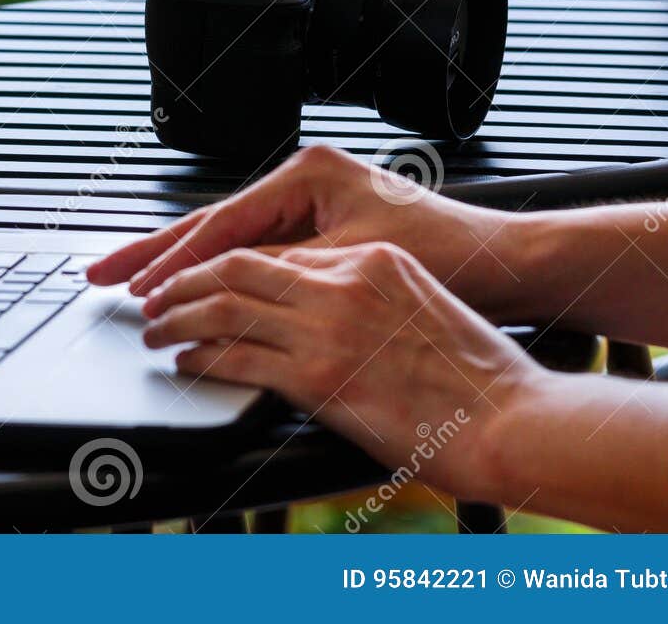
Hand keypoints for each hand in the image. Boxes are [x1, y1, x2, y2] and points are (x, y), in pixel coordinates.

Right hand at [87, 145, 530, 319]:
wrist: (509, 266)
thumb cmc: (449, 256)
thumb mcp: (348, 265)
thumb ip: (276, 273)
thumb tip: (214, 291)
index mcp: (308, 172)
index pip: (221, 222)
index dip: (172, 260)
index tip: (136, 286)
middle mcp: (306, 178)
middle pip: (213, 223)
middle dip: (155, 253)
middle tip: (103, 274)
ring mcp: (313, 201)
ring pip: (230, 238)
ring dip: (182, 265)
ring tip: (131, 281)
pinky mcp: (323, 226)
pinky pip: (256, 250)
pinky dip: (220, 271)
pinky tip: (190, 287)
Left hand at [143, 242, 544, 497]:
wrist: (512, 418)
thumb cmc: (477, 375)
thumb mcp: (419, 303)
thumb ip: (363, 293)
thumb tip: (313, 308)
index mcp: (370, 259)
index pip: (276, 249)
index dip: (226, 261)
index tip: (200, 272)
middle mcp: (343, 283)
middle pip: (237, 264)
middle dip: (183, 276)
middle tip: (156, 292)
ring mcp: (328, 328)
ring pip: (223, 305)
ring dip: (177, 316)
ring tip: (155, 327)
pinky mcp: (317, 376)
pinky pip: (234, 357)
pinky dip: (198, 357)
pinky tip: (184, 362)